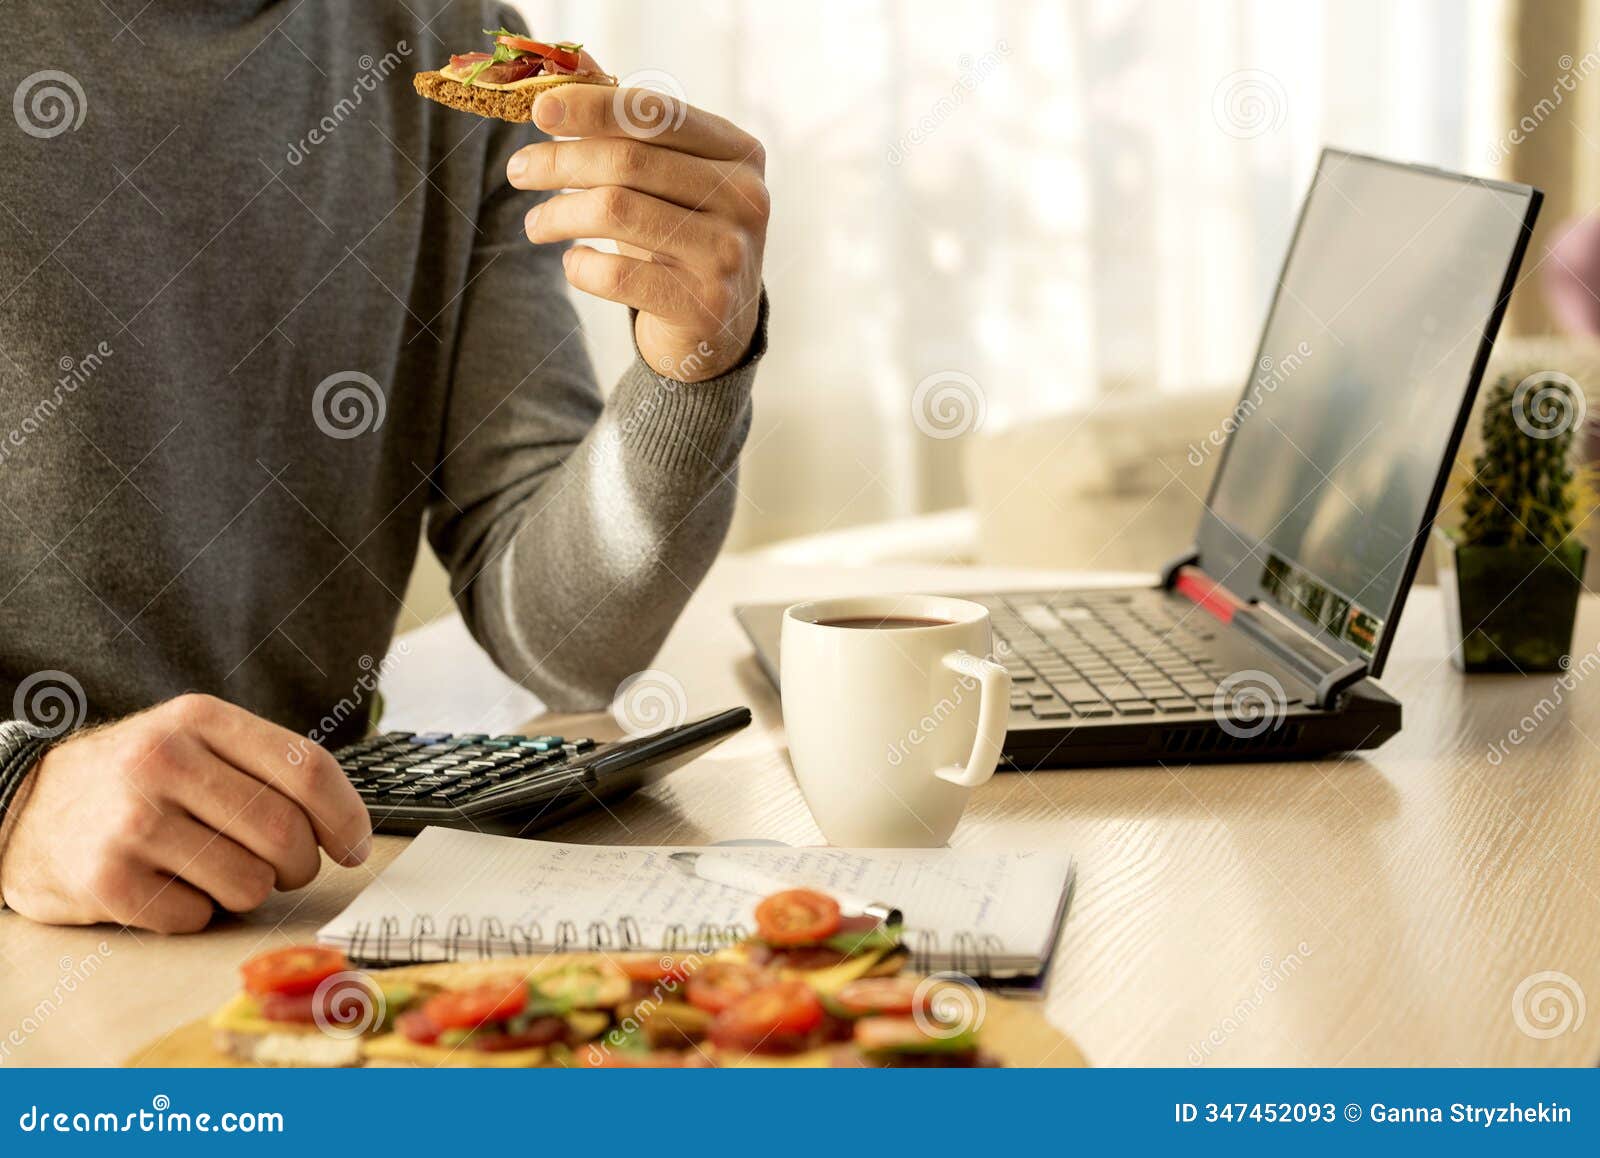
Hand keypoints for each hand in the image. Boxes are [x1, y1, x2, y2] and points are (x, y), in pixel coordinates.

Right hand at [0, 695, 370, 933]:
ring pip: (249, 883)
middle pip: (285, 832)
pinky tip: (168, 887)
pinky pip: (196, 917)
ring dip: (246, 891)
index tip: (356, 846)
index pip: (307, 768)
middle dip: (300, 865)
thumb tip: (349, 829)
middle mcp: (164, 761)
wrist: (26, 809)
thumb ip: (268, 768)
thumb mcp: (195, 742)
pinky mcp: (106, 879)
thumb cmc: (136, 780)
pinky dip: (195, 914)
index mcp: (199, 719)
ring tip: (213, 870)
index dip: (346, 816)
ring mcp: (131, 820)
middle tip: (286, 869)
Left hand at [508, 77, 768, 382]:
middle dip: (560, 161)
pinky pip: (618, 276)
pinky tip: (574, 263)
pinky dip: (581, 267)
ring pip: (616, 212)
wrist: (720, 330)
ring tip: (535, 224)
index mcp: (740, 153)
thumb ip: (631, 128)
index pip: (655, 115)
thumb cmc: (683, 239)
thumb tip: (570, 71)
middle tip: (520, 171)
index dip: (591, 106)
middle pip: (627, 161)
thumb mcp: (670, 179)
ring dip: (559, 213)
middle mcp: (745, 199)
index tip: (539, 110)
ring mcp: (728, 253)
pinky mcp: (704, 305)